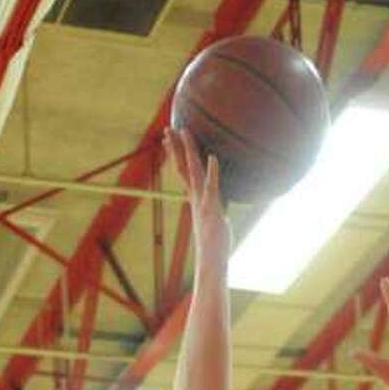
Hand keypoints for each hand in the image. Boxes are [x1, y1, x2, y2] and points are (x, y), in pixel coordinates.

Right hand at [167, 127, 228, 267]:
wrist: (211, 261)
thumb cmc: (214, 245)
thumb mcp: (215, 224)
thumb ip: (216, 214)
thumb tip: (220, 216)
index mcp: (195, 198)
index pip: (184, 172)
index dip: (177, 155)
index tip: (170, 140)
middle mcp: (196, 197)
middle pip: (183, 166)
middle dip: (176, 147)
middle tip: (168, 129)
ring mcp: (203, 202)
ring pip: (194, 171)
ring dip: (189, 151)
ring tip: (184, 132)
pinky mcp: (212, 209)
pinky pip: (212, 187)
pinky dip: (212, 172)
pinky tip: (213, 158)